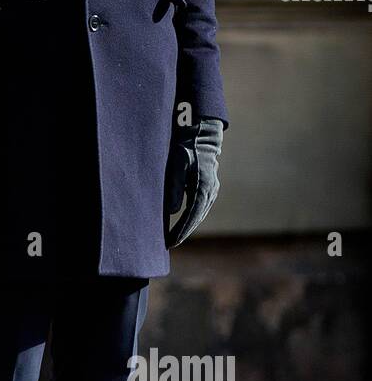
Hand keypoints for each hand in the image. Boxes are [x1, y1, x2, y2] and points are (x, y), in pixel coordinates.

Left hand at [165, 116, 223, 246]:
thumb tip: (173, 212)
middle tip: (169, 244)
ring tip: (174, 238)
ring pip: (200, 214)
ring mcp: (212, 190)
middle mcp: (211, 191)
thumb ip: (174, 188)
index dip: (181, 230)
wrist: (200, 136)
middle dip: (183, 232)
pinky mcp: (210, 188)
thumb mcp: (176, 166)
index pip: (191, 215)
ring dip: (188, 226)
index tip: (171, 242)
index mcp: (203, 187)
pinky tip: (183, 224)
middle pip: (197, 218)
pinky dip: (192, 218)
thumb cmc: (185, 149)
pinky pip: (201, 208)